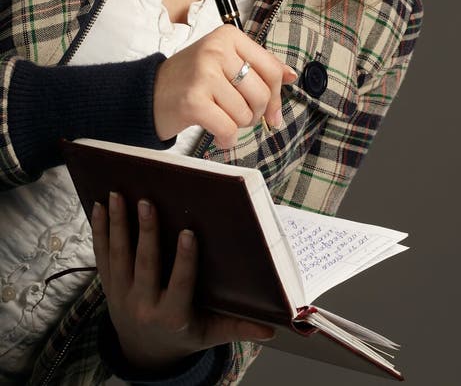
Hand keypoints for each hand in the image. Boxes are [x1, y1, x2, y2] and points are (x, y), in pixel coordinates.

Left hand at [92, 192, 274, 371]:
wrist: (142, 353)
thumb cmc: (183, 336)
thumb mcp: (210, 334)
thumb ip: (238, 328)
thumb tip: (273, 331)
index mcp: (172, 316)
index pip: (180, 284)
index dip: (184, 260)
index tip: (189, 233)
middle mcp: (143, 305)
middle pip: (144, 265)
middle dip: (146, 232)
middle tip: (147, 202)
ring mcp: (121, 294)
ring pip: (118, 255)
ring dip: (118, 224)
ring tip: (118, 195)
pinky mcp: (107, 285)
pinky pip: (101, 255)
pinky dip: (99, 230)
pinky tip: (99, 207)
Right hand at [153, 25, 296, 147]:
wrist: (148, 93)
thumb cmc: (190, 78)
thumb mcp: (224, 61)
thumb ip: (258, 66)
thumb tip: (291, 75)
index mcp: (228, 36)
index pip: (271, 69)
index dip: (276, 96)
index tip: (272, 112)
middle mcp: (216, 50)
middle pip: (262, 94)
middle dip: (255, 114)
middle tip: (238, 115)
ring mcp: (204, 74)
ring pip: (246, 114)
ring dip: (237, 125)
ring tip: (220, 117)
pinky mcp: (193, 101)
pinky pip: (228, 129)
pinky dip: (226, 138)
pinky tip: (216, 132)